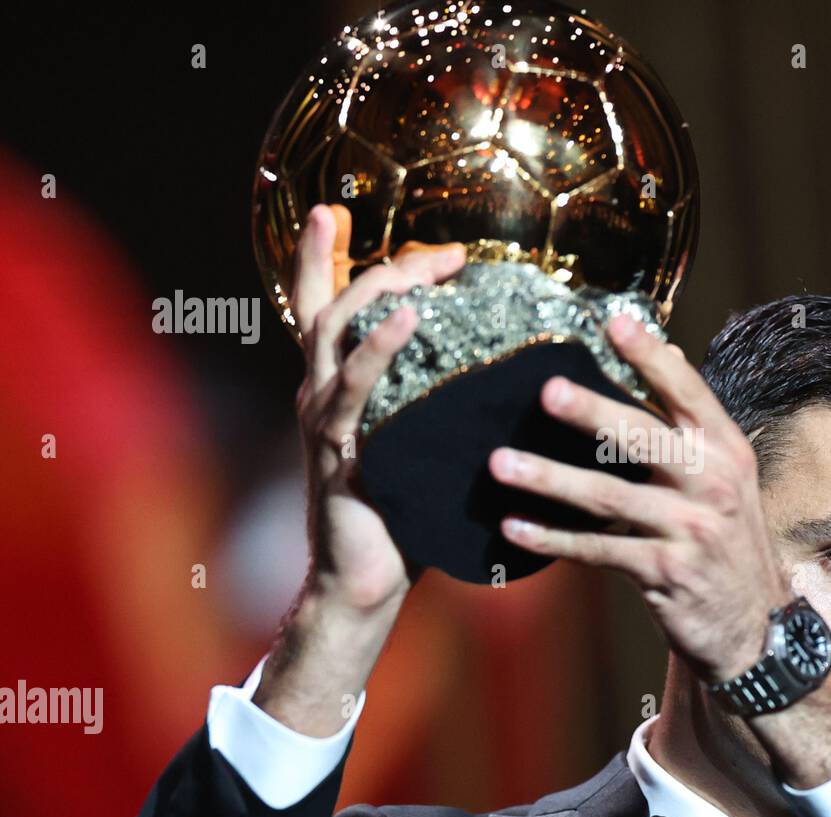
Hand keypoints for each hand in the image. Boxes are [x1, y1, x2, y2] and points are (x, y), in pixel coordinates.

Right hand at [292, 204, 464, 611]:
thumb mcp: (418, 450)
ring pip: (336, 333)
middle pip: (337, 305)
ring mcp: (321, 419)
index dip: (321, 257)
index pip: (320, 308)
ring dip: (383, 292)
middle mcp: (318, 394)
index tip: (335, 211)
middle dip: (386, 266)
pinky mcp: (334, 449)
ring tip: (428, 269)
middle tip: (445, 252)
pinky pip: (353, 389)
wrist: (363, 582)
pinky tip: (406, 321)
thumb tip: (503, 379)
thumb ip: (437, 410)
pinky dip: (378, 351)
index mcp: (335, 389)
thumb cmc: (402, 517)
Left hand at [487, 314, 789, 683]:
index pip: (687, 393)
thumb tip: (671, 352)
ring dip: (551, 479)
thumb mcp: (728, 475)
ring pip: (609, 498)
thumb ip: (693, 421)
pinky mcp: (665, 572)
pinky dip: (553, 539)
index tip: (613, 323)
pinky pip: (598, 550)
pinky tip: (515, 526)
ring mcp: (690, 530)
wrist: (752, 624)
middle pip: (643, 440)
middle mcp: (713, 484)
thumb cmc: (727, 537)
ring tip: (502, 464)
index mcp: (726, 450)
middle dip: (592, 413)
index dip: (651, 357)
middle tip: (546, 391)